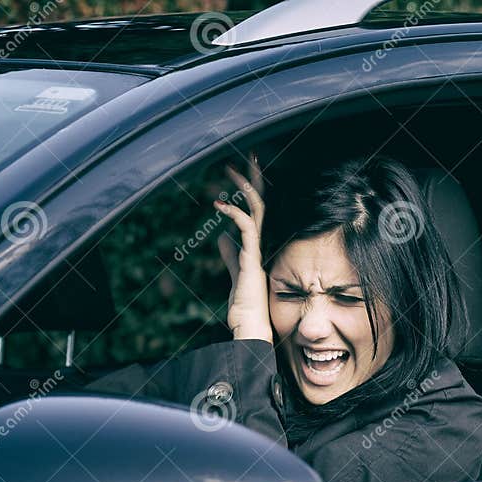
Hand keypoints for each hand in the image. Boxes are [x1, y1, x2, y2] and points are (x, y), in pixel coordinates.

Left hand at [215, 153, 271, 342]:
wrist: (250, 327)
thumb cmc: (244, 306)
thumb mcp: (235, 272)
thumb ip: (230, 254)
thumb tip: (221, 237)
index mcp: (259, 245)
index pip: (257, 210)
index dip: (252, 188)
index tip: (242, 169)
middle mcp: (262, 243)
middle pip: (262, 202)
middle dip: (254, 176)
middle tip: (248, 154)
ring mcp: (259, 249)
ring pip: (258, 208)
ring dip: (244, 185)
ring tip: (228, 168)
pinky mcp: (253, 257)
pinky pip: (248, 226)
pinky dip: (233, 212)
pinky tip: (218, 203)